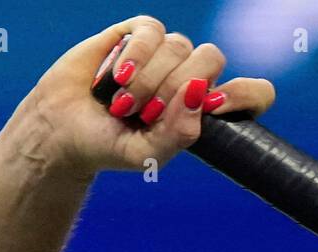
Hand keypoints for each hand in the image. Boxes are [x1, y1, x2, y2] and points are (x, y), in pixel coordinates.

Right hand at [12, 14, 274, 176]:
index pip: (255, 93)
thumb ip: (178, 134)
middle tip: (145, 113)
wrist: (62, 128)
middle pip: (211, 60)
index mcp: (206, 109)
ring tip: (121, 103)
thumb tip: (199, 94)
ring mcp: (167, 53)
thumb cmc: (109, 145)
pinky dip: (135, 54)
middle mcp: (192, 77)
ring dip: (148, 79)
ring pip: (179, 46)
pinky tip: (118, 75)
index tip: (216, 107)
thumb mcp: (147, 153)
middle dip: (176, 89)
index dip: (246, 94)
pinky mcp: (138, 33)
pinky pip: (152, 31)